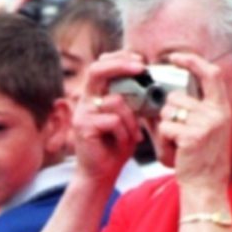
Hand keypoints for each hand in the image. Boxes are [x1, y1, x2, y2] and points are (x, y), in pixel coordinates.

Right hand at [71, 51, 145, 186]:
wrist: (100, 174)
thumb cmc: (116, 146)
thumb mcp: (129, 118)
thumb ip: (132, 100)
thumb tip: (149, 80)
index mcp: (95, 94)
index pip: (102, 64)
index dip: (120, 57)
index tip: (140, 61)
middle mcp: (85, 100)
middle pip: (98, 69)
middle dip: (121, 65)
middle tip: (142, 67)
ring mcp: (82, 113)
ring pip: (115, 101)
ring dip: (131, 119)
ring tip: (133, 135)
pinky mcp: (84, 127)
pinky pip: (113, 121)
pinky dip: (124, 132)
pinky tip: (124, 143)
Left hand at [160, 52, 231, 198]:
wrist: (206, 187)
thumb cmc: (199, 159)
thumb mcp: (203, 129)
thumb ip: (190, 109)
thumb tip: (164, 91)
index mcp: (222, 108)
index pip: (211, 73)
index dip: (192, 61)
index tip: (174, 57)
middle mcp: (217, 113)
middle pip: (176, 97)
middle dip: (168, 114)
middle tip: (178, 135)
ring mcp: (206, 124)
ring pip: (168, 112)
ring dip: (165, 128)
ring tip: (178, 144)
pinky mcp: (193, 136)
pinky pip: (165, 128)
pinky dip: (164, 140)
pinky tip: (176, 151)